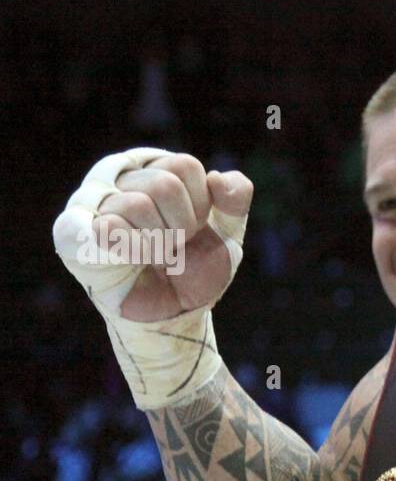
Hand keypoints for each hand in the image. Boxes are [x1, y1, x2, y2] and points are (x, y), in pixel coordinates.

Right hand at [54, 150, 251, 322]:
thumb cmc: (195, 269)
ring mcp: (94, 203)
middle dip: (181, 228)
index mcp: (155, 168)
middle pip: (164, 184)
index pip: (185, 166)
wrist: (176, 314)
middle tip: (172, 248)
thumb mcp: (229, 233)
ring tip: (154, 257)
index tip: (193, 230)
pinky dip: (133, 250)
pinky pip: (105, 227)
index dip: (199, 207)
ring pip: (137, 204)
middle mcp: (120, 177)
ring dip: (159, 244)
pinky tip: (135, 260)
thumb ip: (236, 198)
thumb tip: (217, 178)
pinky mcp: (75, 234)